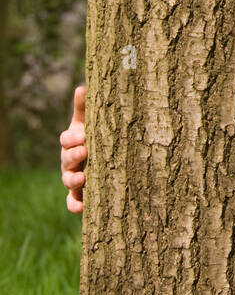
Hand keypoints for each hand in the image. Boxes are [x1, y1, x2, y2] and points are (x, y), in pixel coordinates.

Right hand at [59, 84, 86, 212]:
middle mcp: (70, 161)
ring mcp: (73, 179)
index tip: (82, 136)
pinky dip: (75, 205)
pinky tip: (82, 207)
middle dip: (73, 156)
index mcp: (72, 142)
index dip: (72, 138)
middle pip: (66, 159)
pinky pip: (73, 203)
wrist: (108, 159)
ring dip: (73, 179)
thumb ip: (85, 107)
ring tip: (82, 178)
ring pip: (68, 181)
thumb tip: (82, 87)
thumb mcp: (91, 121)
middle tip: (84, 151)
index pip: (66, 139)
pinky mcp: (80, 196)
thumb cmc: (96, 135)